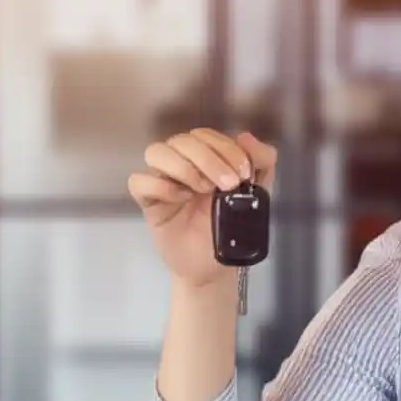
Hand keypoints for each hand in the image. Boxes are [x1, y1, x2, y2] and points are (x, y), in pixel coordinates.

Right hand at [128, 129, 276, 287]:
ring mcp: (162, 180)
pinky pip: (139, 181)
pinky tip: (181, 198)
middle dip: (209, 158)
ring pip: (156, 152)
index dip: (225, 148)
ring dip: (184, 166)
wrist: (215, 265)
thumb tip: (245, 137)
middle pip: (183, 140)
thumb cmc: (231, 226)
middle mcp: (181, 163)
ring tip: (204, 189)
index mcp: (205, 157)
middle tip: (228, 184)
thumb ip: (262, 162)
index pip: (206, 135)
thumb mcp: (257, 193)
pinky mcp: (148, 202)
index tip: (244, 173)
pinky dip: (160, 185)